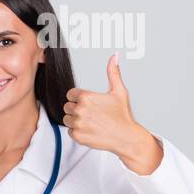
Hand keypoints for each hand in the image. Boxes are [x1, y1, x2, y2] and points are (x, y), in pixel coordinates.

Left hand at [63, 53, 162, 173]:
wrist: (126, 137)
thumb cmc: (123, 114)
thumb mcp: (119, 92)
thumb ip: (113, 73)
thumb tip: (114, 56)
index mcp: (87, 97)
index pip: (70, 94)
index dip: (79, 98)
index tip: (89, 103)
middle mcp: (80, 110)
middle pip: (67, 106)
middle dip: (77, 109)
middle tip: (93, 114)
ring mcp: (77, 124)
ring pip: (67, 119)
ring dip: (76, 120)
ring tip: (92, 122)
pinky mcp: (77, 136)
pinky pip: (70, 131)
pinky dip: (78, 131)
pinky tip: (91, 130)